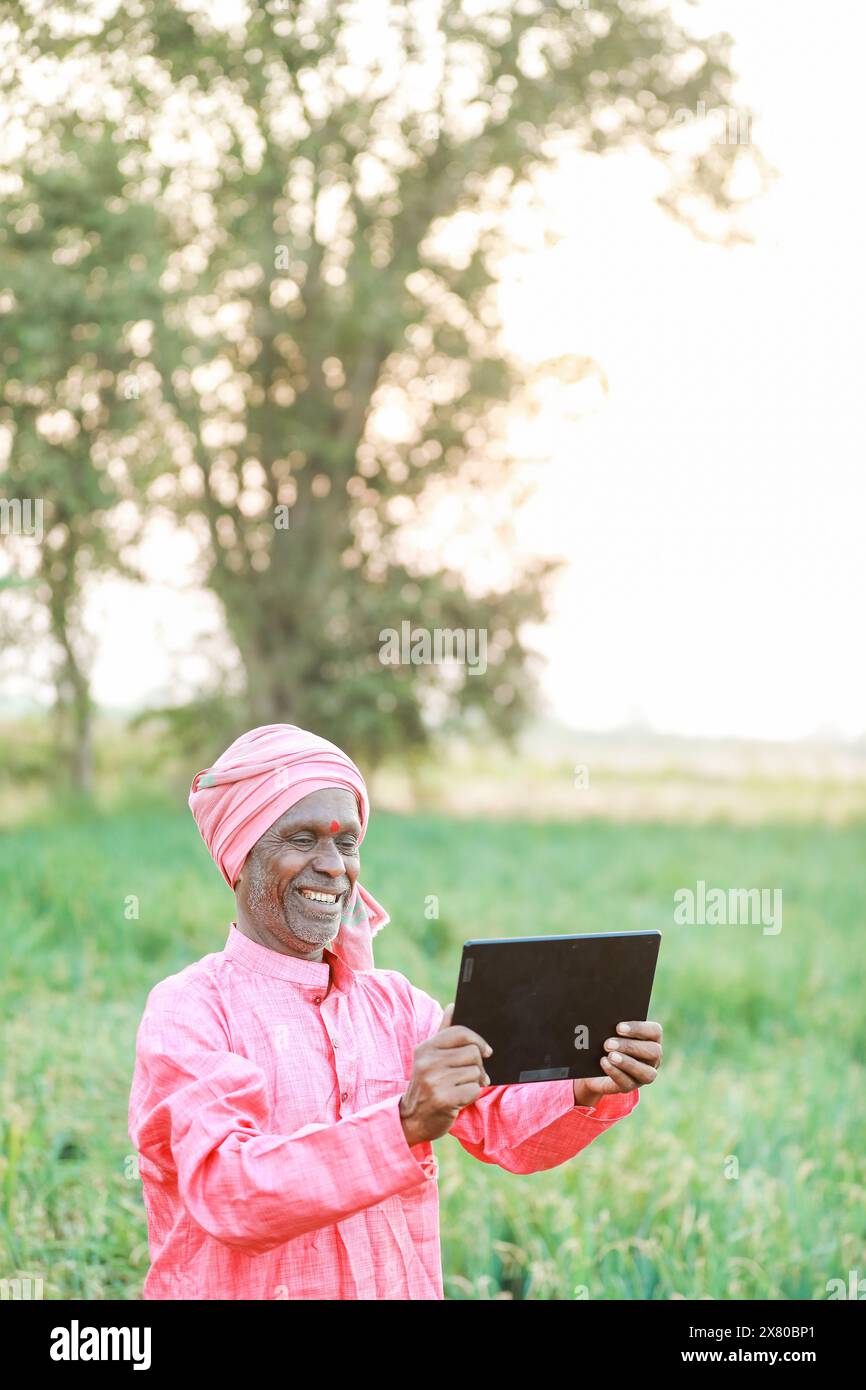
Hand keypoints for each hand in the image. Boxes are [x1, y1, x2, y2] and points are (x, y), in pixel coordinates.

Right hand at [399, 1003, 492, 1145]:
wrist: (411, 1120)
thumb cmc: (426, 1086)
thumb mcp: (429, 1057)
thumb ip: (444, 1032)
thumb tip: (453, 1006)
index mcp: (426, 1048)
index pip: (460, 1032)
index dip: (478, 1040)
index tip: (486, 1051)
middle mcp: (428, 1062)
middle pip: (473, 1053)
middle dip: (478, 1067)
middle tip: (472, 1077)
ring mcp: (434, 1080)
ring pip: (476, 1072)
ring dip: (475, 1083)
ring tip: (462, 1088)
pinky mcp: (443, 1099)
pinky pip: (474, 1090)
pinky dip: (472, 1096)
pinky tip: (460, 1100)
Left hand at [572, 1020, 662, 1108]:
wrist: (593, 1066)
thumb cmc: (605, 1040)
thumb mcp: (609, 1031)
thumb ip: (612, 1025)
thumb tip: (604, 1020)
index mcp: (652, 1039)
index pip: (655, 1031)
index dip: (639, 1029)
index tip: (618, 1027)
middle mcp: (653, 1058)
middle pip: (653, 1052)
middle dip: (630, 1047)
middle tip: (608, 1043)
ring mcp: (644, 1074)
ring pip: (646, 1072)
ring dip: (627, 1063)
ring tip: (610, 1055)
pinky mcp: (631, 1086)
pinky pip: (628, 1083)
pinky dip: (615, 1073)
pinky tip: (604, 1063)